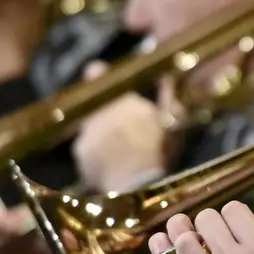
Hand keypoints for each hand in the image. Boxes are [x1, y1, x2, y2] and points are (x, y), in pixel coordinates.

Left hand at [72, 61, 165, 192]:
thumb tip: (168, 77)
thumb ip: (168, 95)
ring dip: (100, 135)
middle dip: (103, 113)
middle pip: (93, 103)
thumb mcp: (173, 120)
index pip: (96, 72)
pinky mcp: (80, 152)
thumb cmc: (159, 149)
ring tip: (117, 152)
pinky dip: (95, 155)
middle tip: (119, 128)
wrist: (137, 181)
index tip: (100, 75)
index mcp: (121, 98)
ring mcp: (86, 131)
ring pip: (89, 127)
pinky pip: (86, 149)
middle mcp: (98, 109)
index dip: (97, 74)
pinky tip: (110, 166)